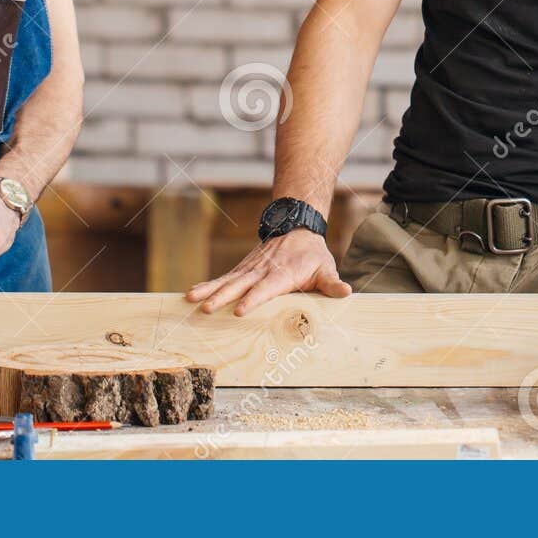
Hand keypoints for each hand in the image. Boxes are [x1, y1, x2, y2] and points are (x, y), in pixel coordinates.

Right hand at [185, 230, 350, 315]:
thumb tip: (346, 292)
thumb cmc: (313, 255)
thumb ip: (332, 283)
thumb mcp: (327, 267)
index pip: (267, 288)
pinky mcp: (243, 269)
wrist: (297, 228)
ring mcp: (250, 269)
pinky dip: (208, 284)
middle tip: (206, 308)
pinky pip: (224, 277)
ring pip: (227, 280)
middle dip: (223, 297)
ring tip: (190, 298)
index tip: (240, 309)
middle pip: (240, 285)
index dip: (254, 298)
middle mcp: (262, 270)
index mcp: (283, 274)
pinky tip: (191, 293)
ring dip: (209, 289)